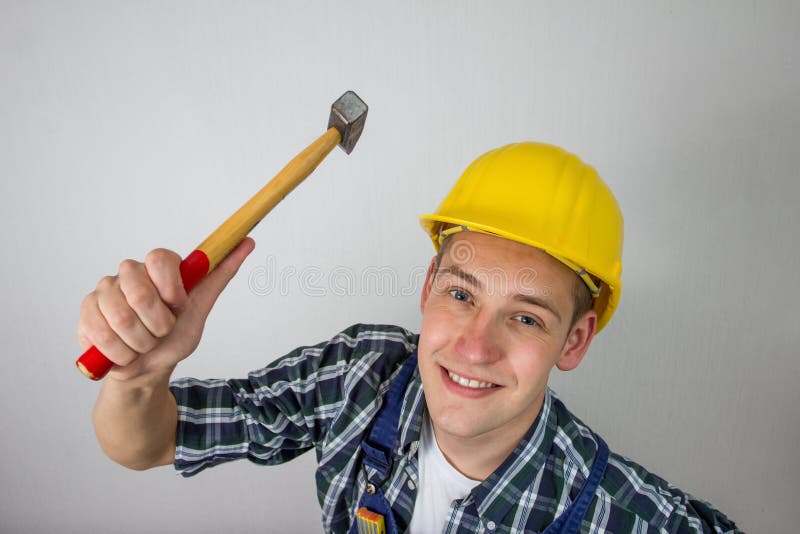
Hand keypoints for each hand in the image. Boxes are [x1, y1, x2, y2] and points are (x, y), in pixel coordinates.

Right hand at [77, 238, 254, 380]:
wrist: (147, 369)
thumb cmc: (174, 337)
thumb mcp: (201, 308)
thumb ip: (220, 274)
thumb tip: (247, 241)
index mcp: (158, 267)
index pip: (161, 258)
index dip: (170, 287)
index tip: (179, 305)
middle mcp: (129, 273)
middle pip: (139, 291)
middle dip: (157, 324)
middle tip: (162, 331)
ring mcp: (104, 290)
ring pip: (120, 317)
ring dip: (140, 342)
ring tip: (144, 344)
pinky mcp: (86, 311)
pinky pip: (101, 332)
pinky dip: (120, 352)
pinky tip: (124, 351)